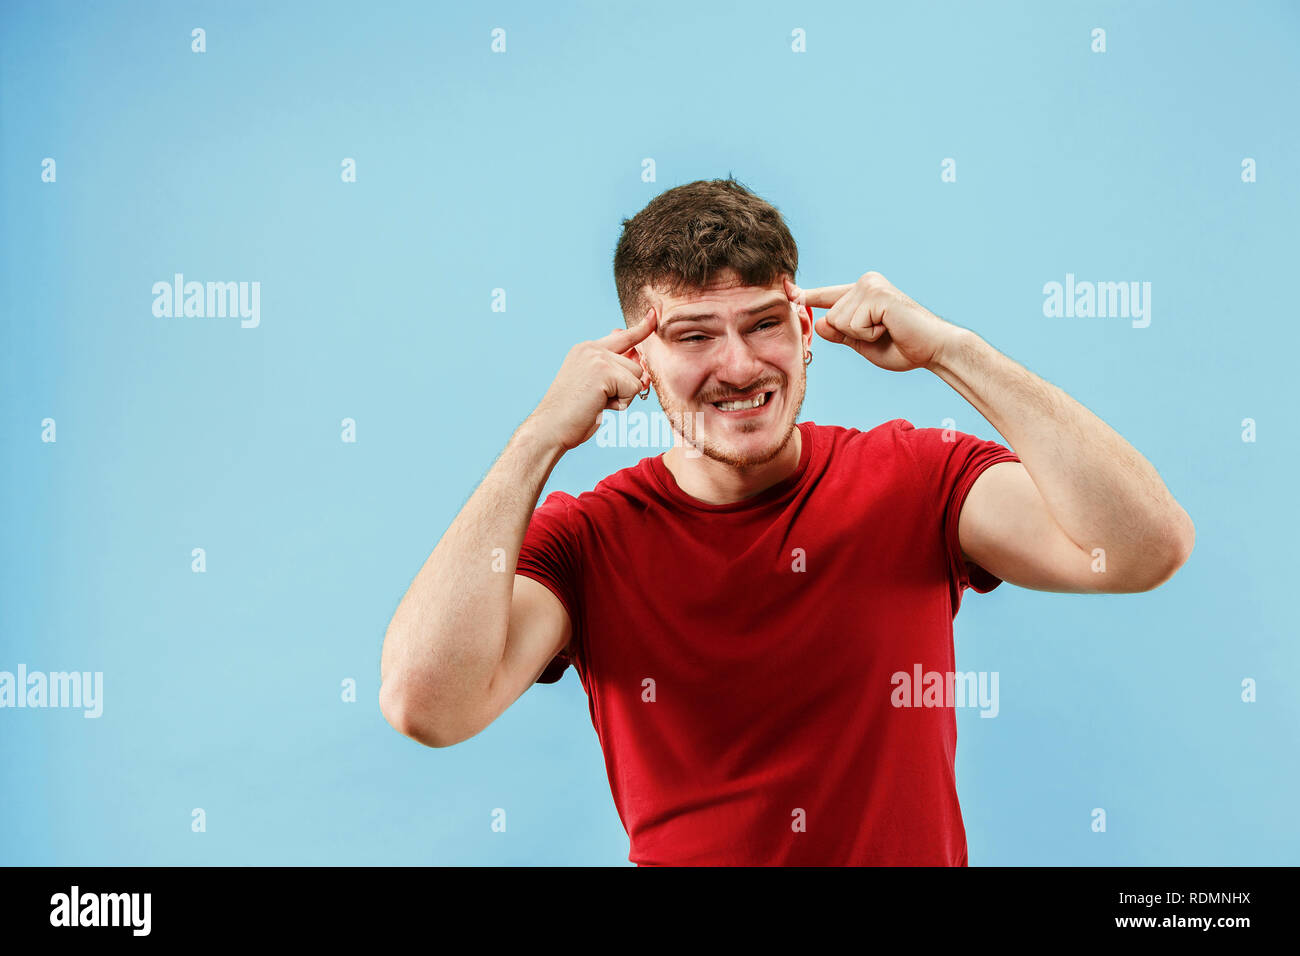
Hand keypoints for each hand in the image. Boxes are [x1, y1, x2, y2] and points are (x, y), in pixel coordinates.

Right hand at [525, 307, 656, 450]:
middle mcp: (592, 349)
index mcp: (586, 349)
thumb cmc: (571, 413)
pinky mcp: (604, 372)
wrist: (550, 427)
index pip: (622, 336)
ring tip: (597, 402)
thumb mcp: (593, 386)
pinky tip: (600, 406)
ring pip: (637, 377)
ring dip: (624, 396)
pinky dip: (622, 403)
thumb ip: (613, 372)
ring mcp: (598, 358)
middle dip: (626, 387)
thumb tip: (640, 362)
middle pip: (637, 365)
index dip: (641, 328)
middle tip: (599, 399)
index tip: (654, 313)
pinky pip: (633, 389)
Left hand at [786, 272, 960, 372]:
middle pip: (829, 317)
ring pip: (838, 321)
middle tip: (881, 334)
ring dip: (861, 336)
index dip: (805, 296)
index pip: (826, 295)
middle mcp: (864, 282)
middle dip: (851, 335)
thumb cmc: (902, 347)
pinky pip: (853, 324)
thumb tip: (818, 323)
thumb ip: (840, 333)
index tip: (786, 289)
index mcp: (860, 292)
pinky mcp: (876, 294)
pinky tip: (889, 328)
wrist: (933, 349)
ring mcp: (870, 285)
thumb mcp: (862, 342)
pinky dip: (869, 335)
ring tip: (886, 330)